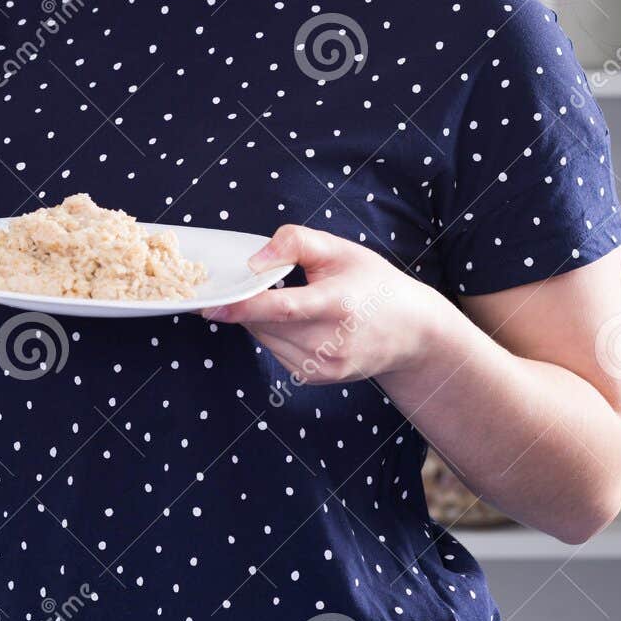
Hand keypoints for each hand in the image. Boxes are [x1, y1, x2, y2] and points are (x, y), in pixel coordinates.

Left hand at [199, 222, 436, 387]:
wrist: (410, 332)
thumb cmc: (373, 284)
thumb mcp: (340, 250)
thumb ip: (294, 243)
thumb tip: (253, 261)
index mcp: (338, 305)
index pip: (282, 308)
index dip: (243, 307)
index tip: (209, 306)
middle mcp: (330, 343)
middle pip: (266, 324)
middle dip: (249, 302)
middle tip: (252, 282)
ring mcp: (323, 366)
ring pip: (265, 339)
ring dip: (261, 318)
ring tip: (288, 299)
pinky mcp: (315, 377)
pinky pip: (275, 351)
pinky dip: (274, 333)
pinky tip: (298, 321)